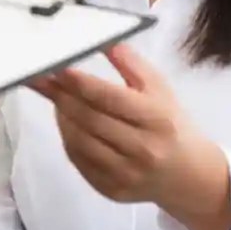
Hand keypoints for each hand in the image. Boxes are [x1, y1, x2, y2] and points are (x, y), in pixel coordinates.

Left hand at [29, 45, 230, 229]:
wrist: (189, 175)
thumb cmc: (170, 123)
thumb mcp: (160, 88)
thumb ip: (131, 64)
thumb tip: (102, 39)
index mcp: (156, 118)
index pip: (110, 98)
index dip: (80, 82)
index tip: (57, 68)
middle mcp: (142, 148)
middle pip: (90, 119)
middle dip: (62, 96)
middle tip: (42, 78)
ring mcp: (126, 174)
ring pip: (79, 141)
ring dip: (61, 116)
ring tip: (56, 97)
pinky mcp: (112, 190)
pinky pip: (79, 161)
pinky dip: (67, 138)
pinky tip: (66, 121)